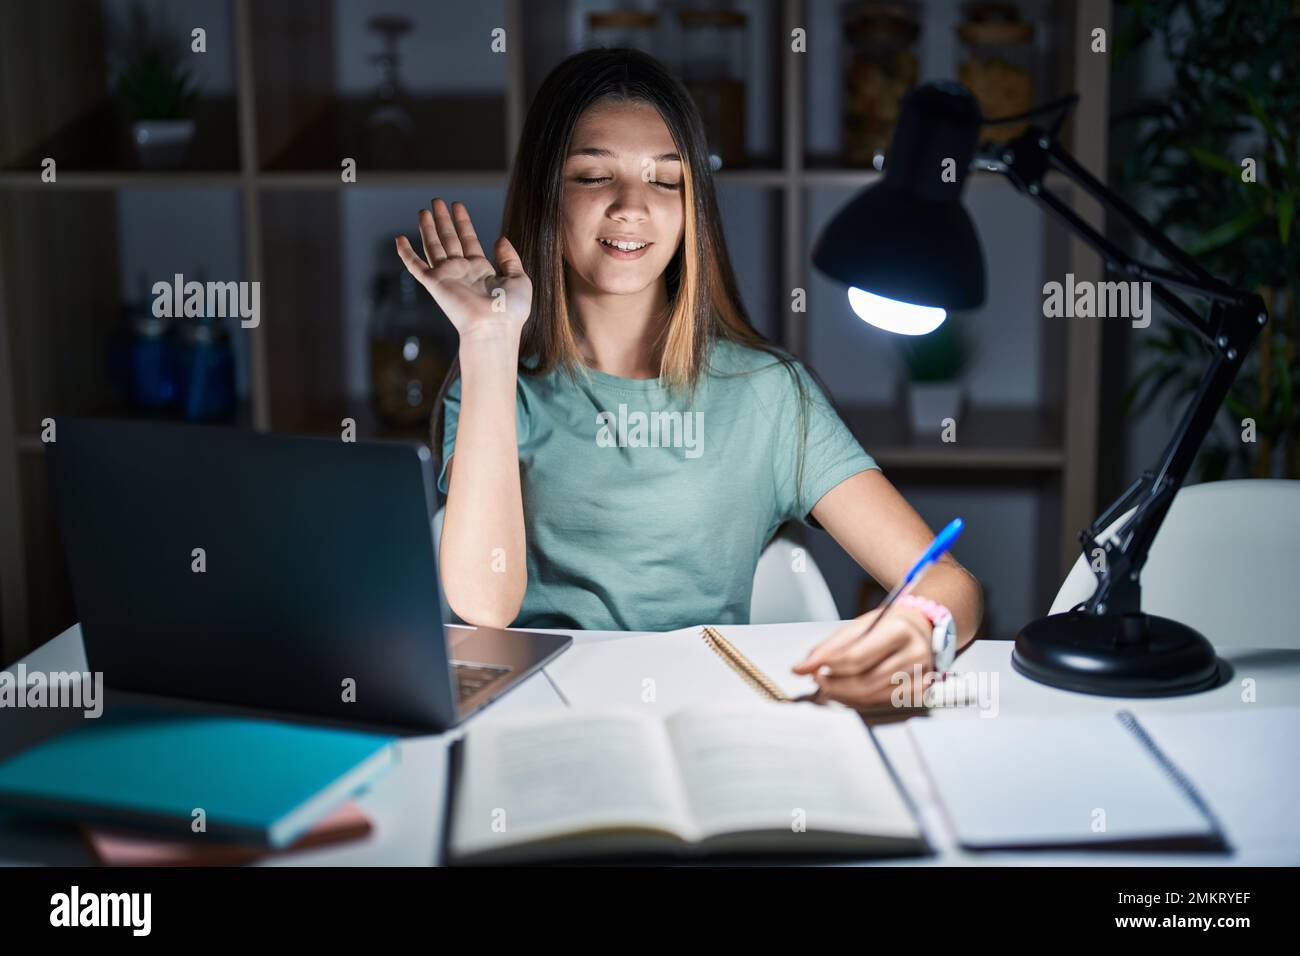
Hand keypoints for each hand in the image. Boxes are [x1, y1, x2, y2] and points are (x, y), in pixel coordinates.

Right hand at [395, 198, 531, 339]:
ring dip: (427, 228)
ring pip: (433, 247)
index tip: (457, 206)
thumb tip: (500, 239)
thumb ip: (510, 258)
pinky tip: (399, 238)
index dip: (463, 222)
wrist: (494, 328)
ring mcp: (447, 277)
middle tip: (437, 201)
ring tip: (424, 211)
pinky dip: (406, 253)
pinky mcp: (435, 284)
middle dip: (442, 220)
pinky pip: (416, 266)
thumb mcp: (519, 279)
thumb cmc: (510, 311)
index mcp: (481, 270)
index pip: (469, 240)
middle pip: (449, 239)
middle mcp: (462, 271)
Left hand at [791, 607, 937, 710]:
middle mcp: (914, 654)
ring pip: (872, 696)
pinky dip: (860, 700)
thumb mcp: (859, 626)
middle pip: (864, 681)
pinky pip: (882, 703)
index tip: (807, 669)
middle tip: (817, 679)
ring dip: (844, 695)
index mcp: (898, 630)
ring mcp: (921, 675)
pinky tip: (850, 691)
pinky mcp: (921, 691)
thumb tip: (803, 667)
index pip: (856, 657)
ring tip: (830, 685)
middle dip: (833, 684)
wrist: (920, 628)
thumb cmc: (887, 625)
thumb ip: (830, 647)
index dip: (828, 666)